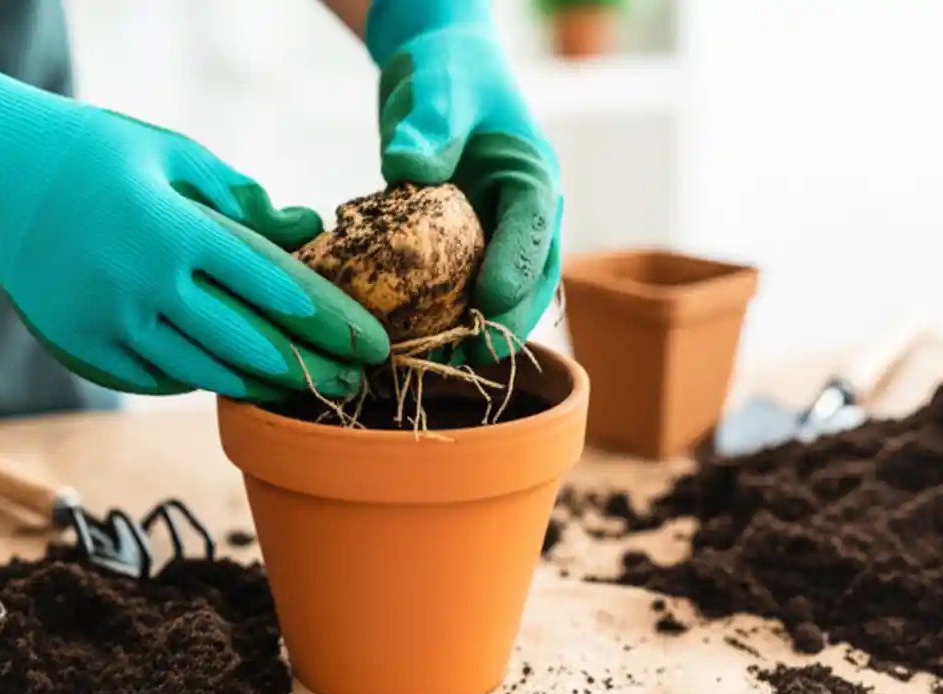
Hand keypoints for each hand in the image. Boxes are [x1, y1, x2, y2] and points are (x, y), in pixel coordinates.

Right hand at [0, 35, 388, 400]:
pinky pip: (152, 378)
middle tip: (350, 386)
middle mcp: (146, 282)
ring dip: (258, 385)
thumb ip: (243, 200)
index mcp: (179, 229)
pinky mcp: (80, 342)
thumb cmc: (103, 153)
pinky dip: (194, 381)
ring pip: (202, 370)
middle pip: (247, 342)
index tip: (373, 345)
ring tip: (300, 391)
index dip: (331, 322)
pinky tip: (227, 379)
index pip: (275, 287)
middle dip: (308, 369)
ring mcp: (109, 319)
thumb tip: (309, 230)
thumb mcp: (176, 157)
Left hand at [367, 0, 561, 361]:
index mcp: (533, 175)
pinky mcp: (472, 254)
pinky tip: (416, 349)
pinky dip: (448, 323)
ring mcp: (503, 239)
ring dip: (478, 334)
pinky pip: (468, 296)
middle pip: (532, 280)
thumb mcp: (436, 90)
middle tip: (467, 357)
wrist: (439, 78)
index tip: (488, 304)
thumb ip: (428, 126)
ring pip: (505, 300)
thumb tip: (407, 166)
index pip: (535, 227)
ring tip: (441, 367)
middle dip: (504, 322)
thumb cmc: (445, 77)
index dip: (516, 270)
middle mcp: (528, 216)